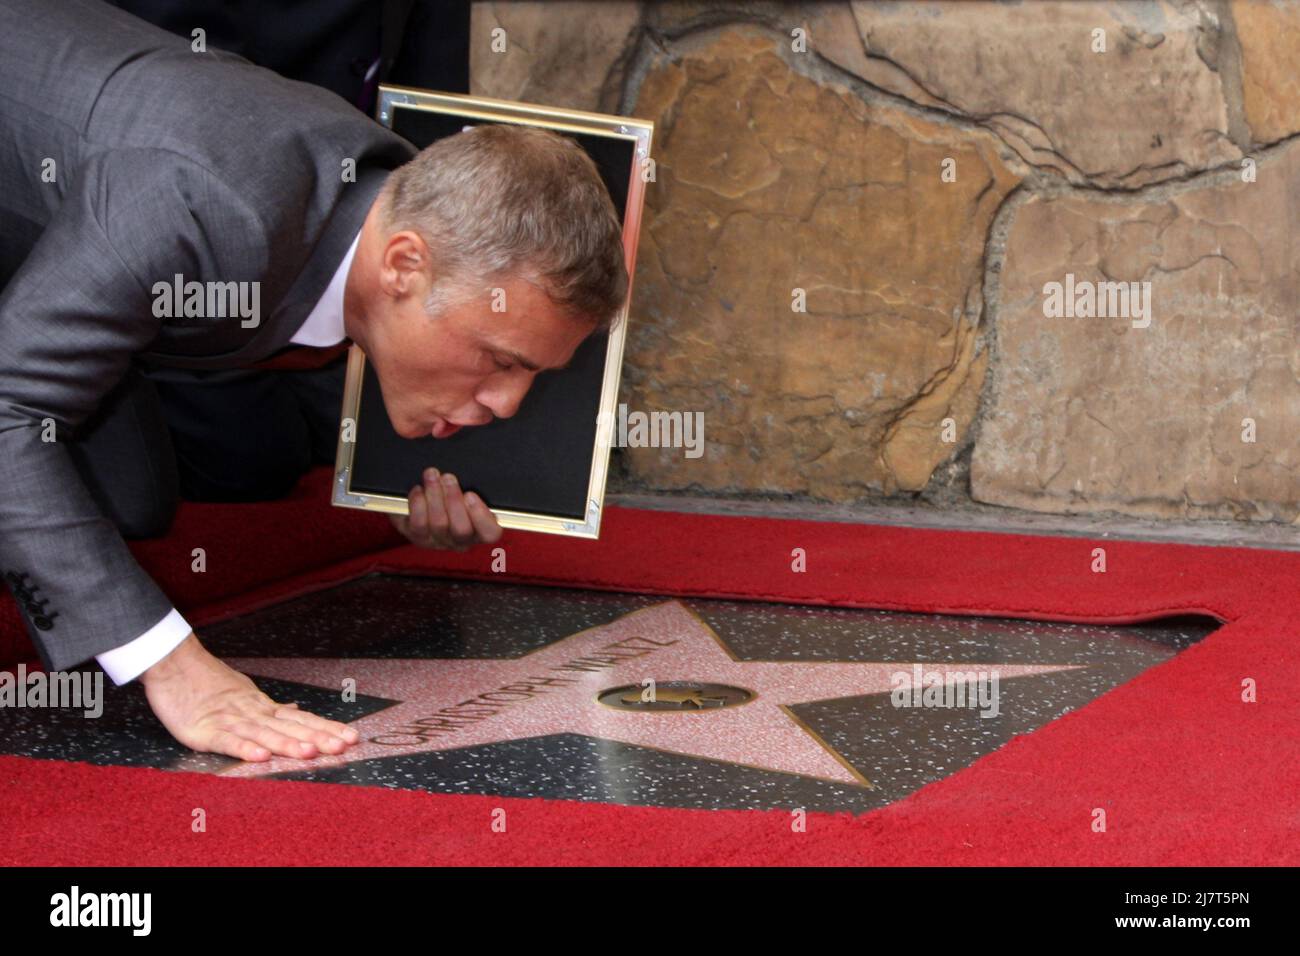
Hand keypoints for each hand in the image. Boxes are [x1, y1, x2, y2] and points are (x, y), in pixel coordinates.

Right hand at [140, 633, 359, 761]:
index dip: (326, 728)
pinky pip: (227, 740)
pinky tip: (260, 756)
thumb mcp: (245, 694)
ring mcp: (229, 720)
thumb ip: (271, 707)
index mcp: (263, 707)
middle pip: (289, 727)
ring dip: (287, 744)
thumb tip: (297, 708)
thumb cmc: (208, 681)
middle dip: (318, 737)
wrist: (174, 662)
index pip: (301, 719)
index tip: (352, 736)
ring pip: (263, 733)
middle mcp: (253, 713)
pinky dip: (244, 748)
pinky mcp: (204, 730)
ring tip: (310, 753)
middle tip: (343, 746)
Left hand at [389, 467, 502, 551]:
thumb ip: (475, 484)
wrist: (426, 498)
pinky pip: (418, 524)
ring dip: (434, 496)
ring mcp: (439, 541)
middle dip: (453, 500)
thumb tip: (479, 467)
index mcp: (481, 529)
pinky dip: (418, 504)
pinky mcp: (419, 537)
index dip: (481, 516)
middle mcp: (461, 540)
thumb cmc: (454, 492)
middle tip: (448, 478)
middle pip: (461, 529)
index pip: (490, 533)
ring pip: (439, 524)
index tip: (471, 494)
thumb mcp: (469, 487)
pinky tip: (419, 489)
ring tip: (432, 476)